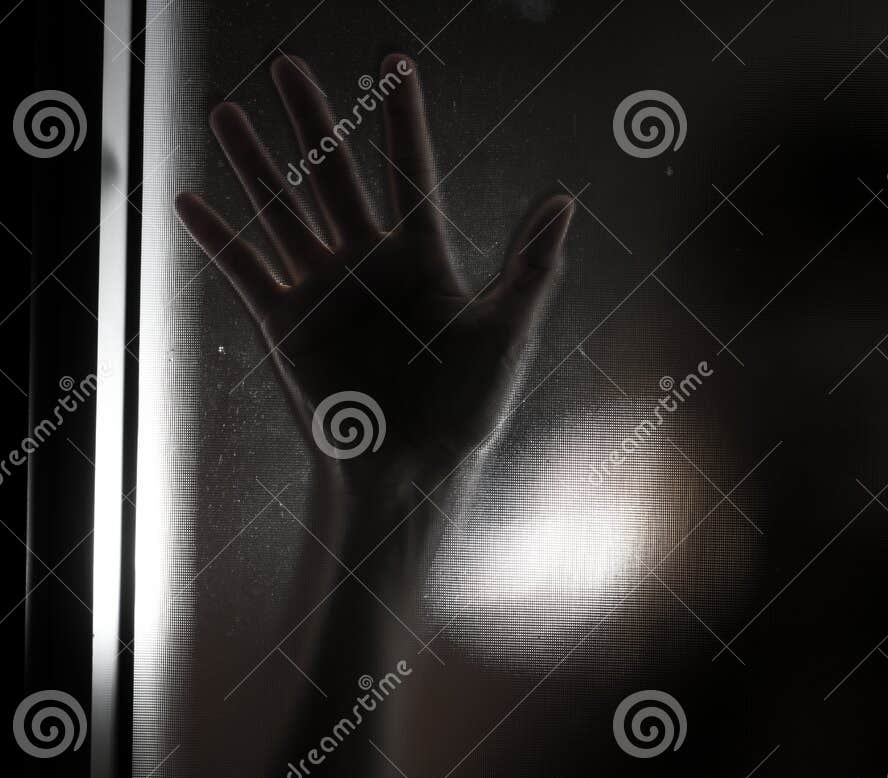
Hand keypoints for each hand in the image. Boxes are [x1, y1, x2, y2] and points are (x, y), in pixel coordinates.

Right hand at [175, 54, 572, 514]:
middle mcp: (369, 263)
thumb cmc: (467, 408)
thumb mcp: (506, 334)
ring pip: (282, 210)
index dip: (401, 118)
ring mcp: (324, 290)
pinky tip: (188, 200)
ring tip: (226, 111)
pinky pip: (244, 271)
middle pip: (335, 175)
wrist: (411, 470)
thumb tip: (564, 203)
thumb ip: (530, 268)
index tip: (393, 60)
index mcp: (423, 258)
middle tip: (287, 63)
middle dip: (311, 119)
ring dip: (254, 162)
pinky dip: (216, 238)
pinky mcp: (287, 325)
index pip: (410, 170)